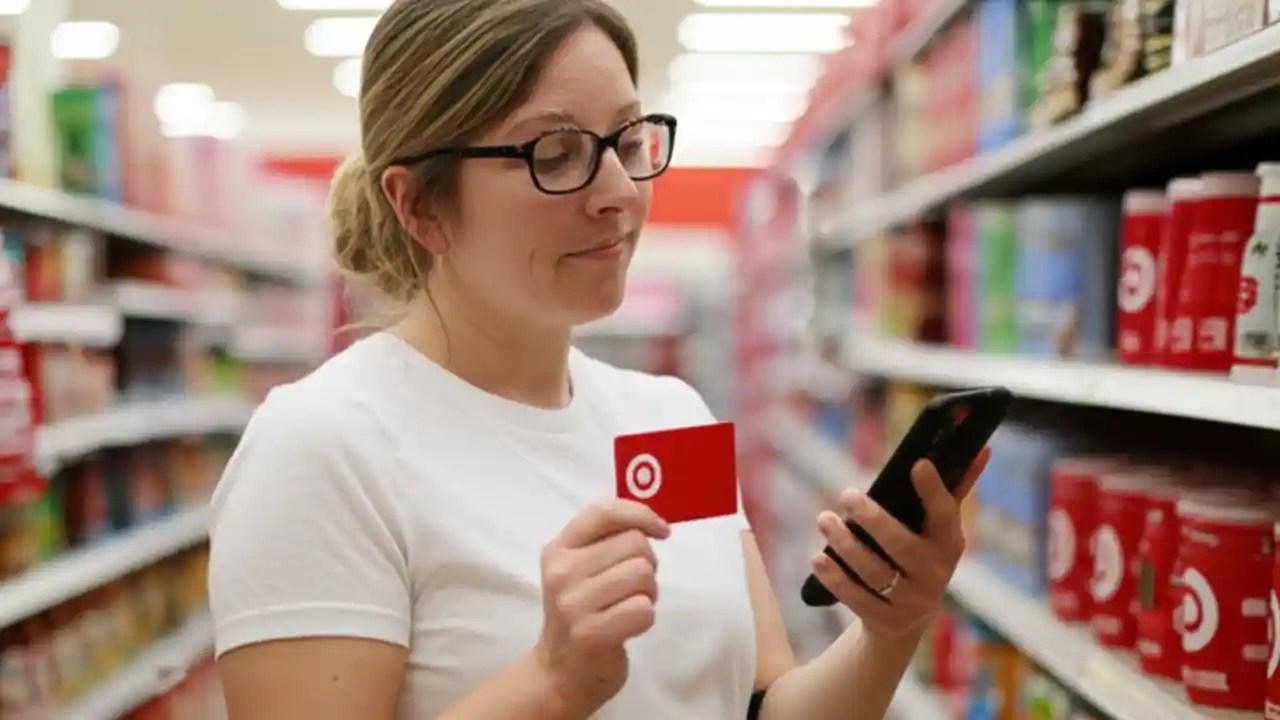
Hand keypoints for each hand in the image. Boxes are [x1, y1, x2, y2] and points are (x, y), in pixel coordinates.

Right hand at [533, 499, 670, 713]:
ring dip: (648, 592)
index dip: (642, 515)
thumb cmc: (581, 613)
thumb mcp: (580, 569)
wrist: (560, 673)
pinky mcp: (591, 634)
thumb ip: (608, 540)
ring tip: (628, 606)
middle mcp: (562, 572)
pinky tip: (627, 626)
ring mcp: (574, 604)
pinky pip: (643, 609)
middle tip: (632, 588)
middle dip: (647, 565)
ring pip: (643, 574)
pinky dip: (645, 618)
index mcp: (559, 549)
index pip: (605, 512)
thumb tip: (656, 525)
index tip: (662, 531)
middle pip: (635, 544)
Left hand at [809, 448, 990, 639]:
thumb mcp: (938, 529)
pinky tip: (818, 559)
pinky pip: (856, 599)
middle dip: (874, 520)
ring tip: (824, 519)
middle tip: (846, 494)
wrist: (906, 619)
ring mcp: (911, 602)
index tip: (917, 464)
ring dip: (846, 545)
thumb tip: (981, 449)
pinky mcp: (885, 621)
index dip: (934, 491)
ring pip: (875, 573)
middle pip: (902, 547)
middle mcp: (935, 575)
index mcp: (949, 544)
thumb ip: (953, 490)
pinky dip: (836, 579)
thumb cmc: (920, 555)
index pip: (945, 515)